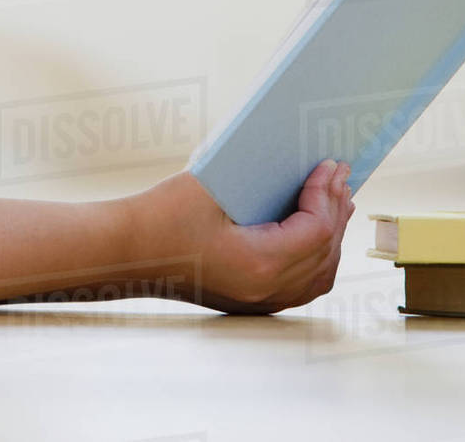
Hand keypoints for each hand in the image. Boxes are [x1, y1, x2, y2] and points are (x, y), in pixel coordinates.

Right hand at [131, 159, 354, 314]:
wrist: (124, 252)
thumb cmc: (160, 216)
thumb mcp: (211, 186)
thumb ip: (260, 178)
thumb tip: (300, 162)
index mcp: (260, 263)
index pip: (316, 228)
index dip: (326, 193)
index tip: (330, 164)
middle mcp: (265, 290)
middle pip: (323, 252)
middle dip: (335, 209)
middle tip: (341, 175)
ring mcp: (258, 301)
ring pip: (318, 274)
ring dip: (331, 237)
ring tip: (337, 202)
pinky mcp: (249, 300)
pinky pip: (299, 285)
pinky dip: (315, 258)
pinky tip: (314, 234)